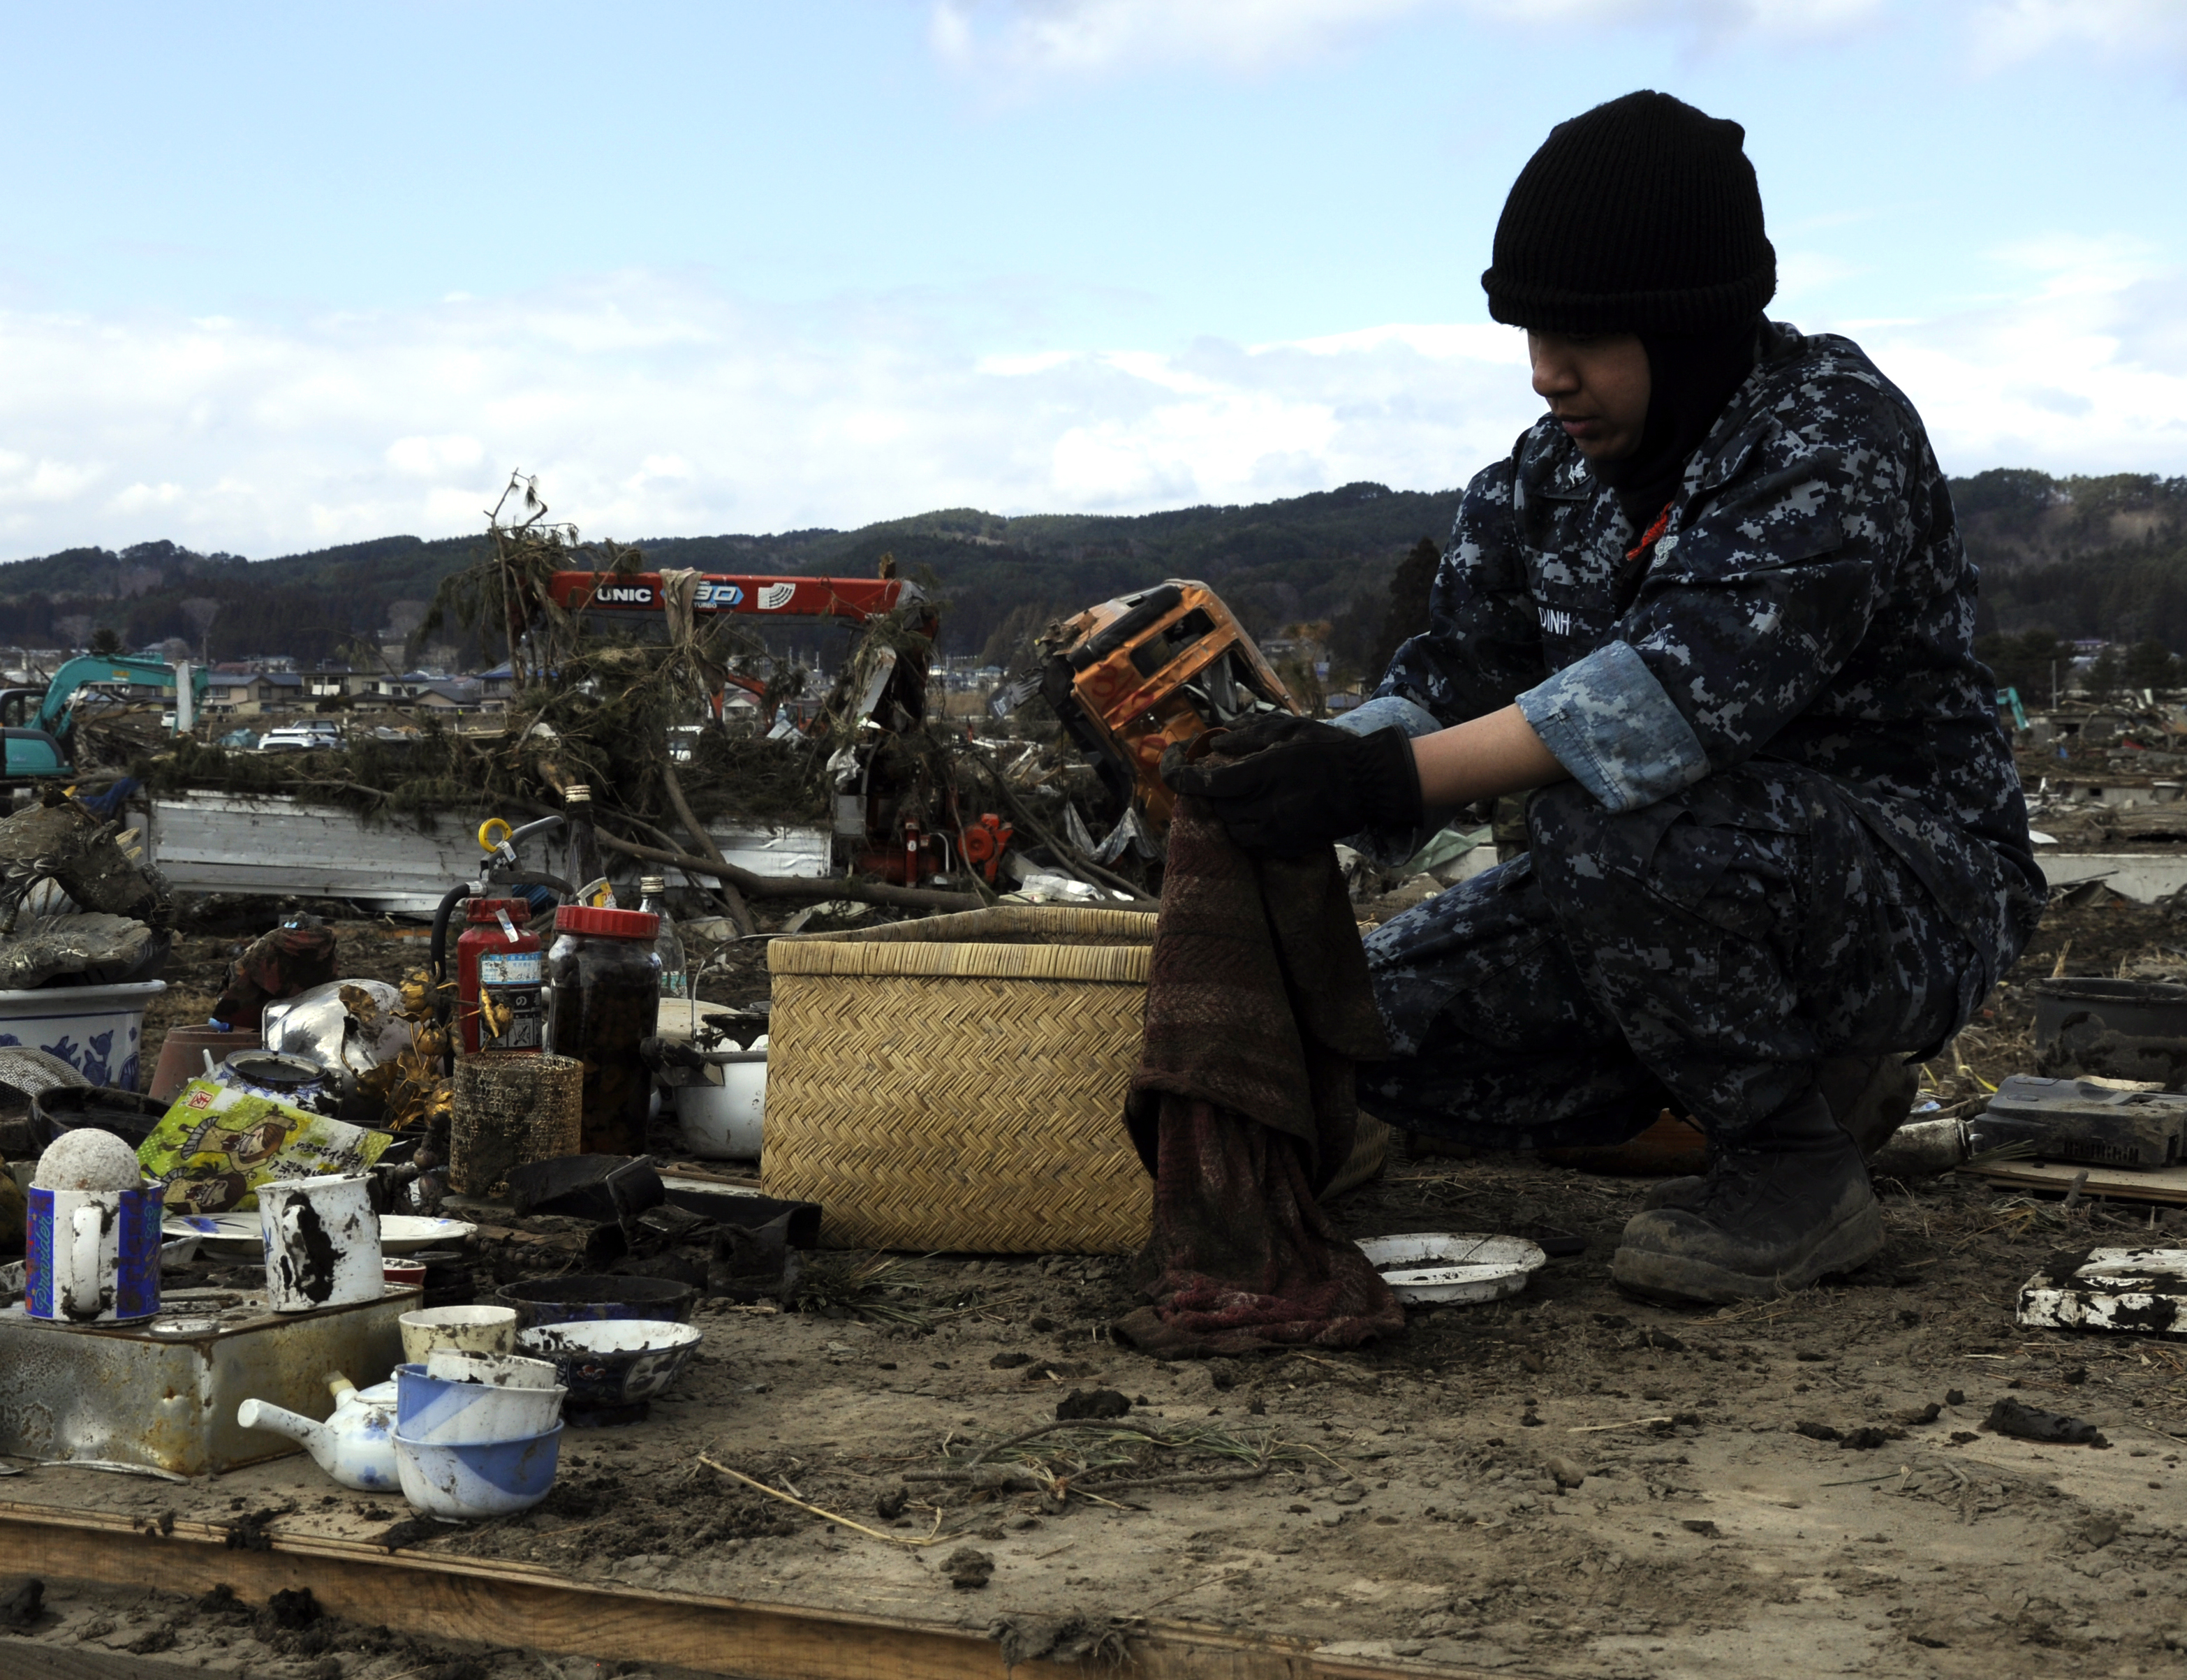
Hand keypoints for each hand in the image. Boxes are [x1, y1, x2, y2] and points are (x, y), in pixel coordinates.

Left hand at [1160, 719, 1423, 853]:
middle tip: (1222, 776)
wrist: (1368, 784)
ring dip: (1229, 812)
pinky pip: (1253, 842)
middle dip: (1213, 792)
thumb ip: (1248, 735)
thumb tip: (1216, 744)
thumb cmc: (1328, 749)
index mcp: (1262, 773)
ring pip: (1232, 828)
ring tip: (1244, 796)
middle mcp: (1265, 806)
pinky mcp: (1288, 845)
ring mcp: (1277, 830)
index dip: (1180, 776)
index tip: (1171, 766)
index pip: (1207, 783)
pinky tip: (1261, 812)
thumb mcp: (1288, 728)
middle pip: (1217, 807)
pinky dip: (1248, 828)